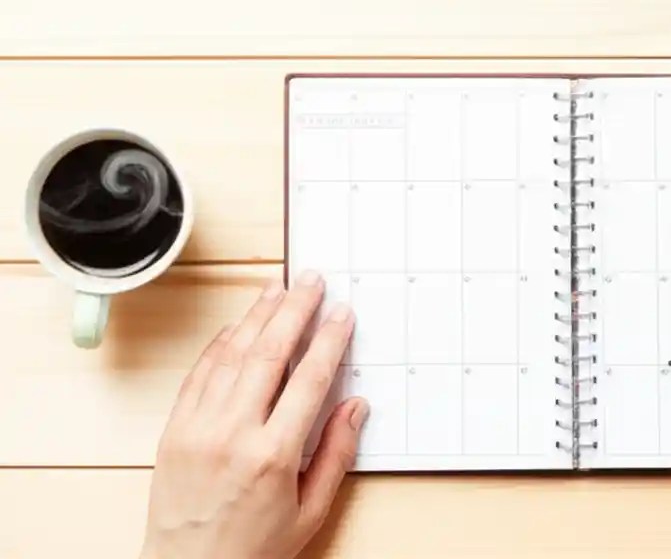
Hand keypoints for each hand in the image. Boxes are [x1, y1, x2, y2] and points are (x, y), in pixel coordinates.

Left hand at [140, 271, 366, 558]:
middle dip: (294, 310)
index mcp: (273, 456)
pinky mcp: (174, 430)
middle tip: (310, 281)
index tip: (342, 315)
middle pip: (268, 354)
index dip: (329, 340)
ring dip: (257, 317)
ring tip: (276, 289)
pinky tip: (239, 326)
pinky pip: (199, 374)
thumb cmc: (251, 548)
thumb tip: (354, 407)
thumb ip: (335, 454)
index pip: (308, 379)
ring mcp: (198, 428)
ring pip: (231, 355)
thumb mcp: (311, 511)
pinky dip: (220, 344)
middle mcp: (232, 434)